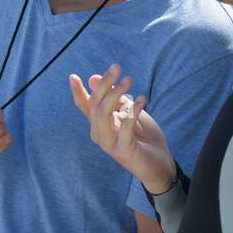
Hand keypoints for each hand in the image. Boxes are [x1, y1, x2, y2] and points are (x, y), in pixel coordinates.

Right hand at [68, 63, 174, 193]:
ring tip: (129, 80)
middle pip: (95, 105)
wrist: (159, 166)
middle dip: (104, 83)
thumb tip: (94, 78)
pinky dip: (132, 111)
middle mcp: (99, 134)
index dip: (78, 92)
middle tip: (117, 67)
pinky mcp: (123, 151)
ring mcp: (109, 144)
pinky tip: (142, 99)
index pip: (85, 107)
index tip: (73, 76)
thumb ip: (115, 99)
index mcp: (99, 125)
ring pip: (104, 114)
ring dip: (115, 94)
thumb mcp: (129, 113)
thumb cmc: (144, 138)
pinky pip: (124, 127)